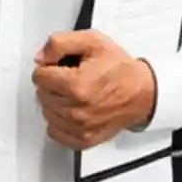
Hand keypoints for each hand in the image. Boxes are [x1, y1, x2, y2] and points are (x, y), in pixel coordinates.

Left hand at [31, 30, 155, 149]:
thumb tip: (40, 58)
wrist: (142, 92)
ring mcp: (80, 127)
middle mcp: (77, 109)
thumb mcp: (91, 41)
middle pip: (41, 94)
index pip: (39, 76)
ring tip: (73, 93)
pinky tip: (71, 109)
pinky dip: (58, 121)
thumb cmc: (119, 69)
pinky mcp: (83, 139)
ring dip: (54, 102)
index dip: (49, 67)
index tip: (60, 67)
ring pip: (46, 112)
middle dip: (52, 84)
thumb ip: (59, 44)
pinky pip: (55, 132)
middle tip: (70, 78)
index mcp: (76, 85)